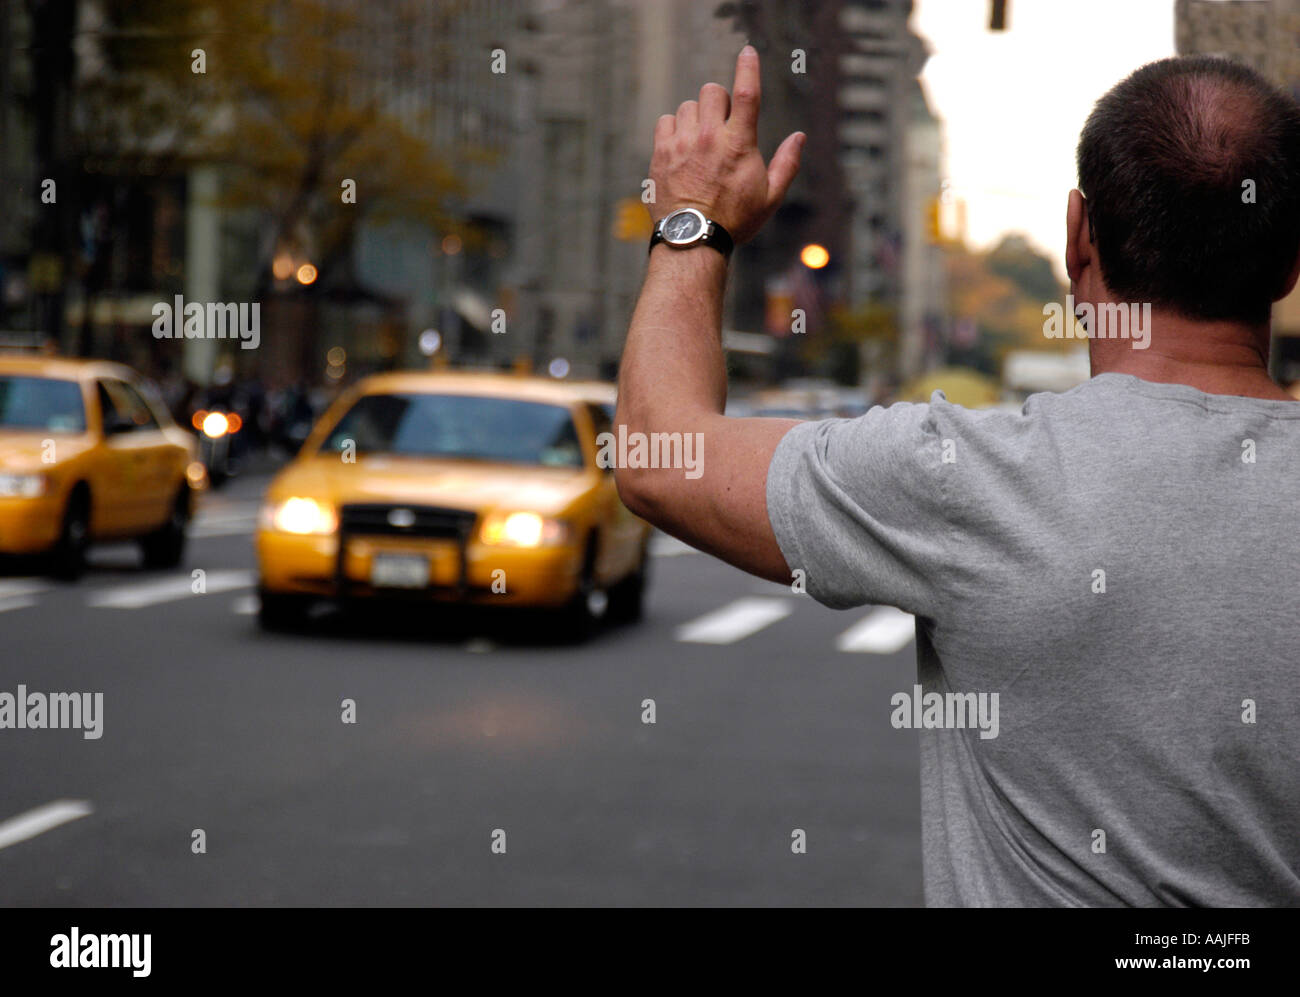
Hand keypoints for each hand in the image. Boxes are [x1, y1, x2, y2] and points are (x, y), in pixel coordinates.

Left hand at [650, 45, 803, 245]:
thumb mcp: (770, 198)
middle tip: (721, 125)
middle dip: (719, 102)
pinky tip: (681, 146)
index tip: (747, 52)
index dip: (748, 68)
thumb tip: (799, 137)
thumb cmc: (735, 221)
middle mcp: (708, 138)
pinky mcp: (661, 153)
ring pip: (688, 106)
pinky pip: (665, 121)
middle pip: (711, 92)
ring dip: (697, 116)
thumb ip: (787, 164)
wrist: (692, 240)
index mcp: (739, 145)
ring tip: (701, 142)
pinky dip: (674, 127)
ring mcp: (682, 144)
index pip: (746, 94)